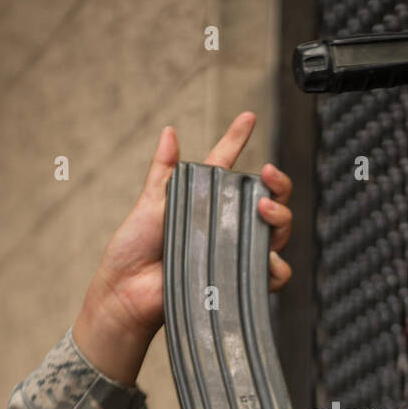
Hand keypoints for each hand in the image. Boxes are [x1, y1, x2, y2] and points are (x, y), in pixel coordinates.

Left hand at [73, 112, 292, 384]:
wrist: (127, 291)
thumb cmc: (134, 250)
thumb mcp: (149, 203)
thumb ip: (163, 171)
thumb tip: (169, 133)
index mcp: (205, 201)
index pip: (227, 165)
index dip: (238, 139)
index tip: (247, 116)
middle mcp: (226, 226)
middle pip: (269, 202)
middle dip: (277, 187)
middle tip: (267, 177)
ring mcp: (235, 254)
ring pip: (278, 235)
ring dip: (280, 219)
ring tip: (263, 211)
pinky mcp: (238, 281)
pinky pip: (273, 275)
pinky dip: (275, 267)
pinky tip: (268, 258)